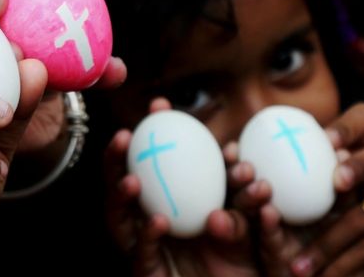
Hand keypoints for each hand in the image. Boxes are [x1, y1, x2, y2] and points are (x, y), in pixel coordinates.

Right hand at [105, 99, 271, 276]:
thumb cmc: (240, 264)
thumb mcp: (245, 225)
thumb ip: (240, 197)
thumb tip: (236, 151)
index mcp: (165, 202)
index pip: (154, 163)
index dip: (153, 134)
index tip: (159, 105)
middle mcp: (146, 222)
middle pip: (123, 186)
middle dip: (118, 160)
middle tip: (124, 135)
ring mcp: (142, 249)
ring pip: (121, 220)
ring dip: (122, 198)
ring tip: (131, 181)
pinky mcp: (147, 274)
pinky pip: (144, 255)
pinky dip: (149, 238)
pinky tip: (158, 222)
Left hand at [280, 103, 363, 276]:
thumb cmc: (321, 208)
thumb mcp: (303, 184)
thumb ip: (279, 166)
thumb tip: (231, 150)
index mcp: (358, 148)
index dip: (351, 125)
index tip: (329, 140)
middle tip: (339, 181)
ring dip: (330, 239)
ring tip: (300, 260)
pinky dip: (339, 263)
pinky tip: (317, 276)